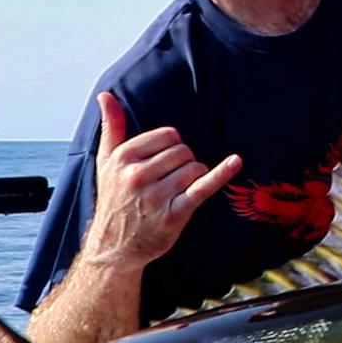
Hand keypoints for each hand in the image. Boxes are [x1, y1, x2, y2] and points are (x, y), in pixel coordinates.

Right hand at [80, 92, 242, 268]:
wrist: (114, 247)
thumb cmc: (114, 199)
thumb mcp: (106, 162)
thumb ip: (111, 127)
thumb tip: (106, 95)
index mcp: (123, 158)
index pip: (168, 136)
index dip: (172, 147)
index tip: (163, 162)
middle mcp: (137, 176)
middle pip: (183, 151)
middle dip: (183, 163)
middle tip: (167, 182)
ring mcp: (156, 197)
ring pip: (194, 168)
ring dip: (193, 177)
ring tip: (174, 192)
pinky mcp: (174, 215)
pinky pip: (203, 188)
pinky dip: (222, 174)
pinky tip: (236, 162)